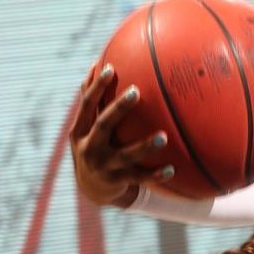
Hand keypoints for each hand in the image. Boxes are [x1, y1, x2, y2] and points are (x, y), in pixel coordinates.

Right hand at [65, 64, 173, 206]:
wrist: (92, 189)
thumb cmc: (94, 147)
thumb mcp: (87, 128)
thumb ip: (94, 102)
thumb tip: (96, 63)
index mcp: (81, 130)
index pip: (87, 104)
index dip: (96, 86)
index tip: (110, 69)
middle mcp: (89, 148)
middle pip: (103, 125)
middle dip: (118, 108)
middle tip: (136, 91)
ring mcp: (103, 166)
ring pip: (125, 155)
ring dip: (144, 146)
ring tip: (163, 137)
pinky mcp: (117, 182)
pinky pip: (139, 178)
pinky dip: (155, 174)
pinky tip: (173, 169)